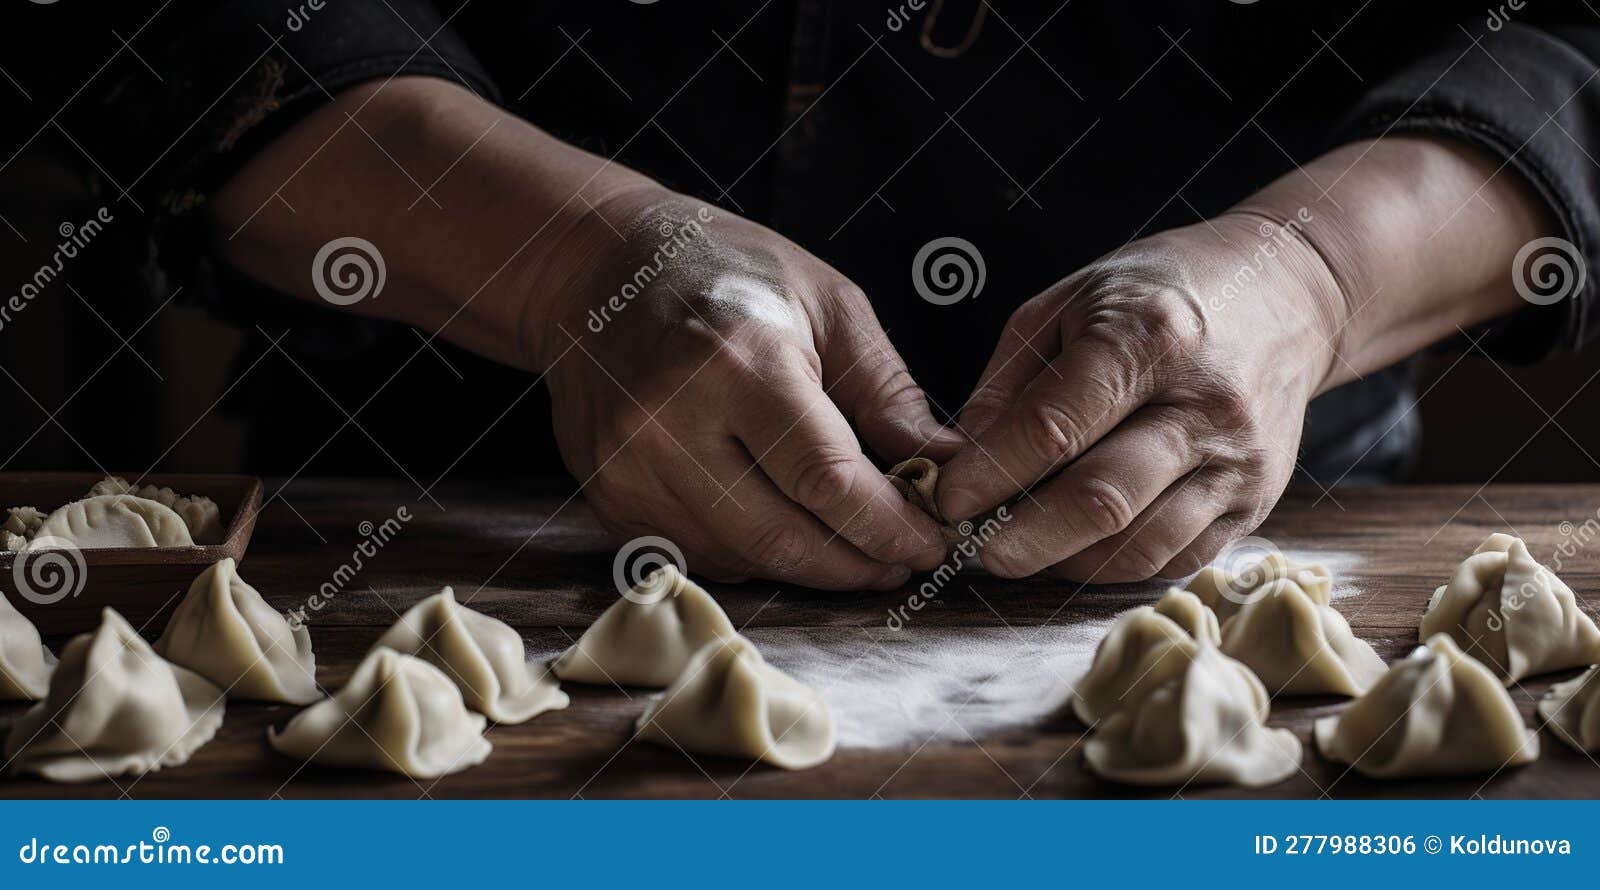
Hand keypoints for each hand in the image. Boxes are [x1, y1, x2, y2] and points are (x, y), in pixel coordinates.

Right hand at [532, 190, 962, 588]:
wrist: (596, 270)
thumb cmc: (725, 272)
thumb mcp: (828, 304)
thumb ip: (887, 393)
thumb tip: (943, 467)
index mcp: (735, 361)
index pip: (825, 479)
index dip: (888, 525)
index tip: (932, 542)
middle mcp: (670, 422)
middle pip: (783, 537)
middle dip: (858, 563)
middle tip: (904, 561)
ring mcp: (630, 468)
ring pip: (744, 559)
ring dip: (812, 567)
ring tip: (856, 546)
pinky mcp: (611, 497)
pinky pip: (703, 555)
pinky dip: (757, 556)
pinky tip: (789, 528)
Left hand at [936, 214, 1344, 580]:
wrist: (1285, 294)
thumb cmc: (1158, 295)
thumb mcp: (1068, 304)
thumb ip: (1010, 383)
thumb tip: (960, 461)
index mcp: (1148, 337)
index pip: (1053, 428)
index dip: (989, 473)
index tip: (947, 498)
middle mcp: (1204, 404)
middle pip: (1101, 500)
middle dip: (1023, 537)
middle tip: (977, 549)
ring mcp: (1237, 460)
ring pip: (1138, 544)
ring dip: (1065, 560)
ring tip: (1022, 548)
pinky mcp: (1256, 501)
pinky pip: (1175, 559)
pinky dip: (1114, 566)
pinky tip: (1078, 548)